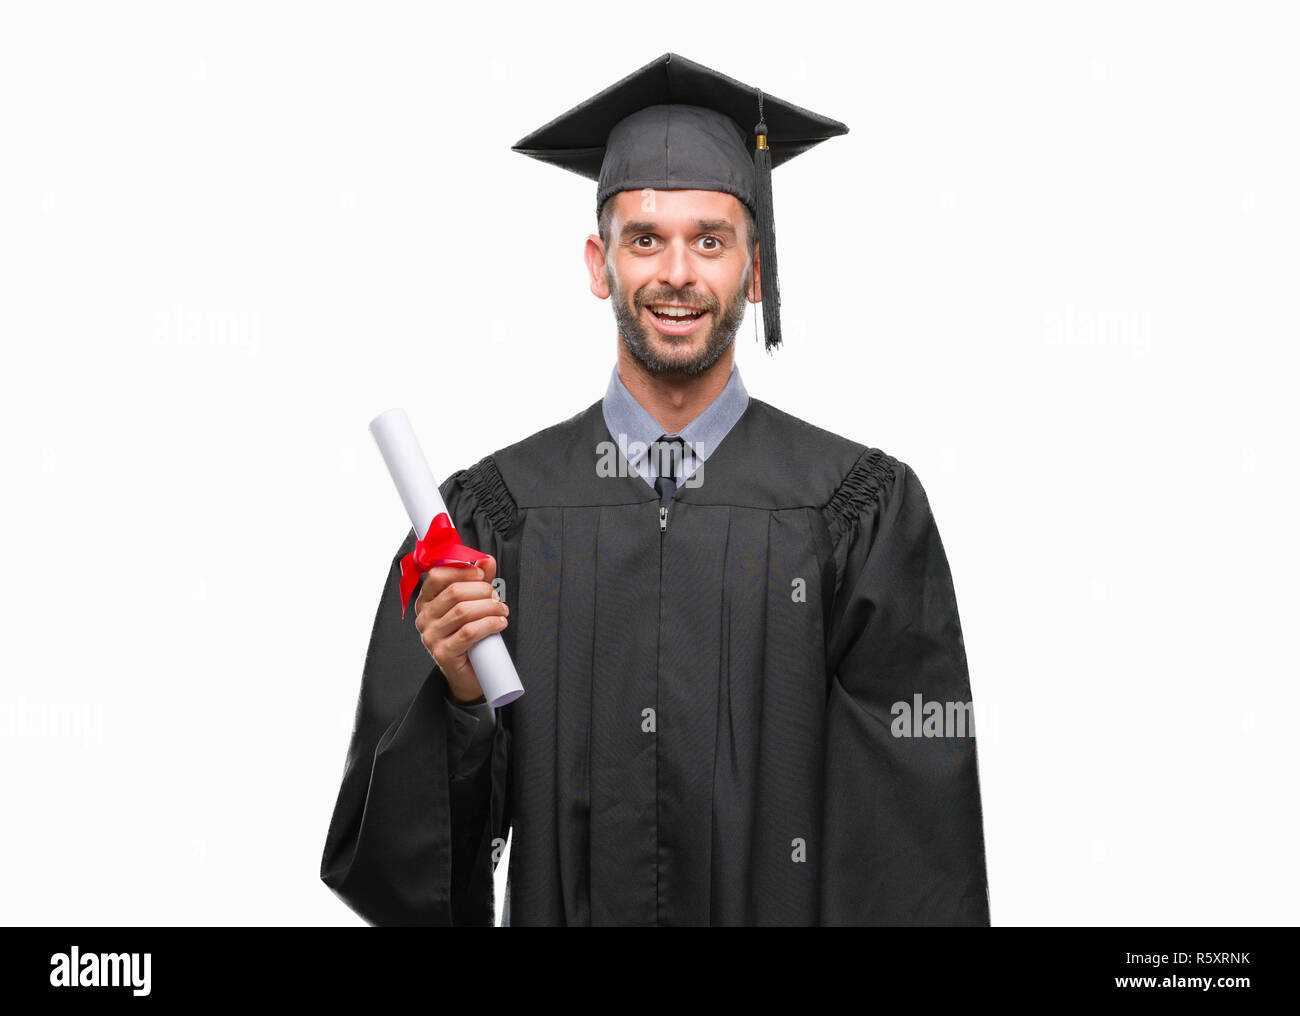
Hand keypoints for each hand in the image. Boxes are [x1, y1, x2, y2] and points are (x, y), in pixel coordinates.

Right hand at [413, 555, 507, 703]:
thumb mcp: (473, 603)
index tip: (481, 574)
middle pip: (454, 593)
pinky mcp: (443, 653)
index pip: (436, 575)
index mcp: (426, 601)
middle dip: (482, 591)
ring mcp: (430, 636)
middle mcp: (424, 617)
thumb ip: (478, 580)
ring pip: (463, 611)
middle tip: (496, 597)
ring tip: (502, 611)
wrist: (470, 674)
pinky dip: (489, 624)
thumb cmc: (470, 637)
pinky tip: (500, 623)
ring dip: (490, 607)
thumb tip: (486, 560)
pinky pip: (469, 632)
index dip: (462, 571)